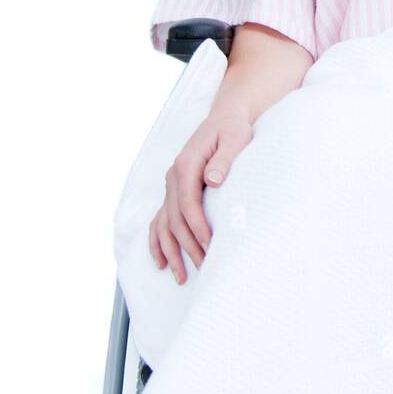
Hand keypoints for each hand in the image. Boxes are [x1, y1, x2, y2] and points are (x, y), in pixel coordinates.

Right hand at [148, 103, 254, 284]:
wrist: (226, 116)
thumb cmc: (233, 128)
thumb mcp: (235, 138)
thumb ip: (224, 159)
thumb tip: (213, 180)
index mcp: (186, 164)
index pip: (188, 203)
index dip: (198, 227)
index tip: (211, 247)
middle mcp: (173, 176)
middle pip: (175, 218)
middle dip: (188, 245)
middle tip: (205, 267)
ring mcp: (171, 184)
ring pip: (163, 223)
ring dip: (171, 250)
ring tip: (181, 276)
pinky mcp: (174, 190)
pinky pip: (160, 219)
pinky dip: (157, 241)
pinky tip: (160, 261)